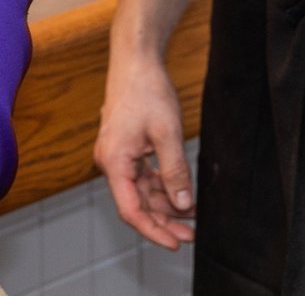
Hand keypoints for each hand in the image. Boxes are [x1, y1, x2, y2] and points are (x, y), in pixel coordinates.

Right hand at [93, 53, 196, 249]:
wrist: (135, 61)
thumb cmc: (146, 91)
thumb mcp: (167, 133)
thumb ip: (175, 171)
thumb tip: (182, 204)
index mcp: (114, 162)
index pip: (131, 210)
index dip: (153, 231)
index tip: (175, 243)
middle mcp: (111, 162)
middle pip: (137, 204)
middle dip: (163, 221)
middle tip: (190, 234)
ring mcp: (118, 156)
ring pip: (141, 191)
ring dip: (165, 204)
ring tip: (192, 215)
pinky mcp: (126, 148)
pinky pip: (143, 176)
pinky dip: (162, 186)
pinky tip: (181, 193)